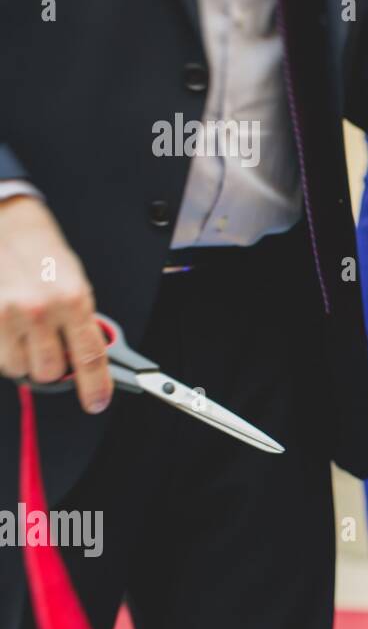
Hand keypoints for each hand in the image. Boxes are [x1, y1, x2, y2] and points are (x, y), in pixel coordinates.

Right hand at [0, 196, 111, 412]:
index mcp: (74, 300)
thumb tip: (89, 361)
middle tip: (51, 347)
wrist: (5, 226)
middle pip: (50, 372)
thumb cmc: (43, 254)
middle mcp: (40, 309)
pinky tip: (9, 328)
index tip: (97, 402)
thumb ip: (81, 323)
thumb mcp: (76, 284)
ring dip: (25, 358)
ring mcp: (6, 314)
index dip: (96, 388)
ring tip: (26, 332)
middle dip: (54, 366)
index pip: (91, 358)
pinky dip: (5, 350)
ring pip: (19, 368)